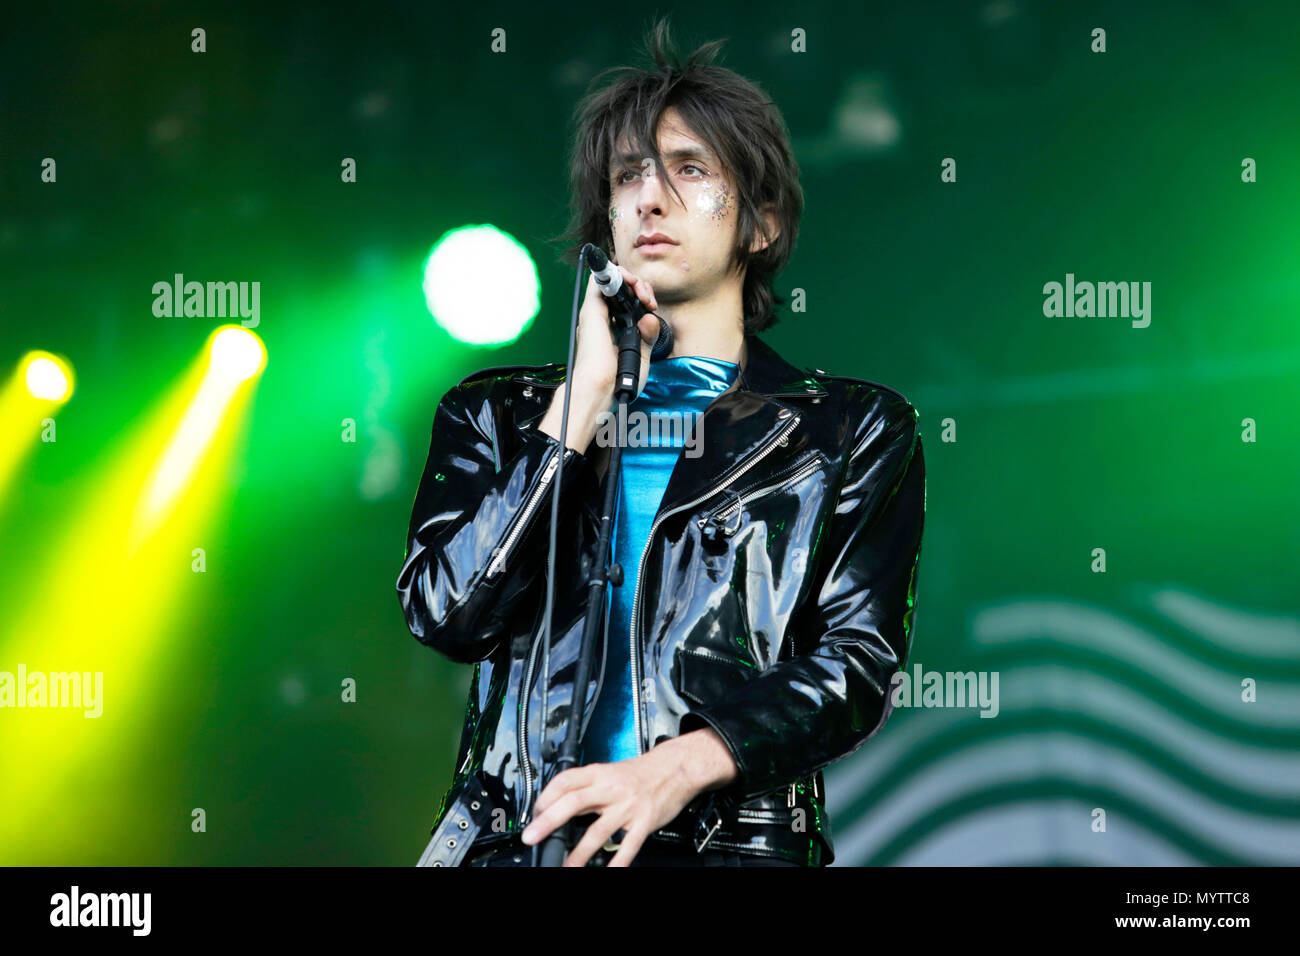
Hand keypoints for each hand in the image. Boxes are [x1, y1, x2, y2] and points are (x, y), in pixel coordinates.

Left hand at [518, 729, 737, 866]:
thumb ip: (587, 789)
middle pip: (574, 803)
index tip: (534, 814)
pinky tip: (608, 872)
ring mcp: (627, 806)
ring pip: (597, 830)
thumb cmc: (641, 773)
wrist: (676, 768)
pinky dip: (617, 863)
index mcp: (599, 774)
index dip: (546, 797)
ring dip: (578, 853)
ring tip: (565, 867)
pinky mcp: (643, 822)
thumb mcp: (610, 772)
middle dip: (549, 821)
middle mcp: (610, 789)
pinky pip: (628, 846)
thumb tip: (559, 806)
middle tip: (532, 837)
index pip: (565, 781)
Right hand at [538, 266, 661, 454]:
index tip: (652, 308)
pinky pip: (601, 280)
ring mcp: (596, 311)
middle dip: (641, 287)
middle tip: (649, 302)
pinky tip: (632, 284)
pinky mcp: (592, 308)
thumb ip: (646, 336)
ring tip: (644, 295)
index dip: (642, 297)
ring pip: (613, 280)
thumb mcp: (640, 355)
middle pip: (622, 289)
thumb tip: (649, 317)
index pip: (628, 301)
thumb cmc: (617, 378)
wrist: (601, 386)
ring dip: (632, 281)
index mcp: (612, 328)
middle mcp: (603, 317)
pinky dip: (618, 275)